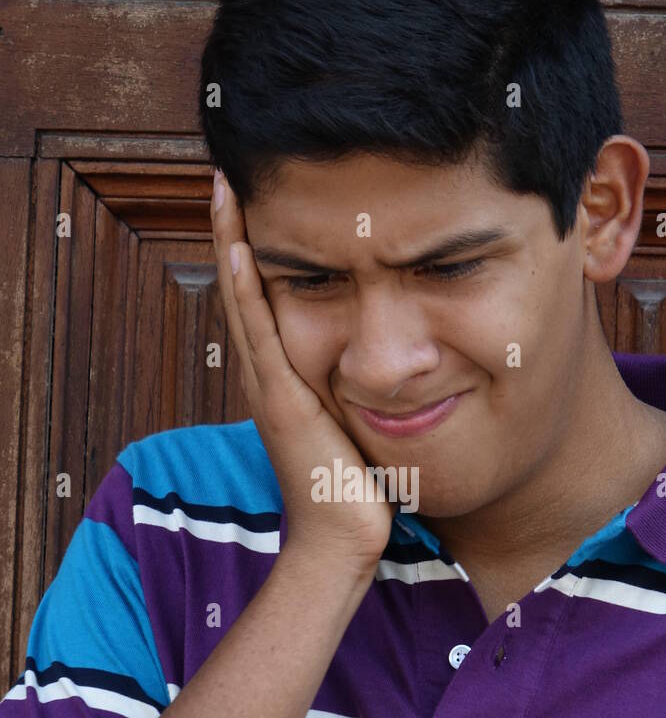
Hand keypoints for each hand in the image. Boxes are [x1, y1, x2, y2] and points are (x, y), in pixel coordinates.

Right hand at [210, 171, 395, 572]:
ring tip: (225, 188)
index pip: (264, 300)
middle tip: (228, 174)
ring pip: (244, 300)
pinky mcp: (282, 402)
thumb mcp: (358, 425)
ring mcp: (270, 387)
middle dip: (234, 231)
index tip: (256, 201)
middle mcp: (269, 376)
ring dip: (231, 242)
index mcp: (287, 379)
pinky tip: (239, 248)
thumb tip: (389, 366)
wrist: (342, 542)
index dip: (253, 250)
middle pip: (243, 288)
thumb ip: (361, 391)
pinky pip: (260, 334)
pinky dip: (246, 290)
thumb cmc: (358, 493)